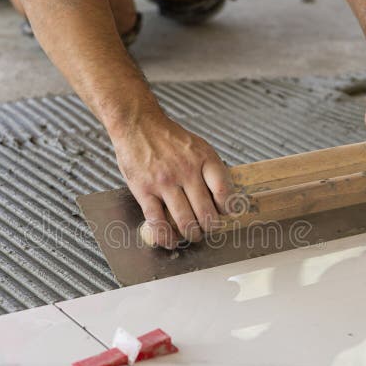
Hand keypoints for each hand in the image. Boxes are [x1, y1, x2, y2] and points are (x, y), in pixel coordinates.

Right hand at [111, 113, 232, 248]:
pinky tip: (170, 241)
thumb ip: (209, 169)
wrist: (138, 124)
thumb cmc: (167, 138)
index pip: (224, 191)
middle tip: (208, 229)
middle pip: (206, 212)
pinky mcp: (144, 191)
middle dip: (210, 227)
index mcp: (203, 158)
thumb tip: (221, 197)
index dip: (227, 209)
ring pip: (185, 221)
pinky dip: (165, 236)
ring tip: (192, 235)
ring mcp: (165, 182)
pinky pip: (158, 221)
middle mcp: (186, 171)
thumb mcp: (197, 146)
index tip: (225, 214)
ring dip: (192, 234)